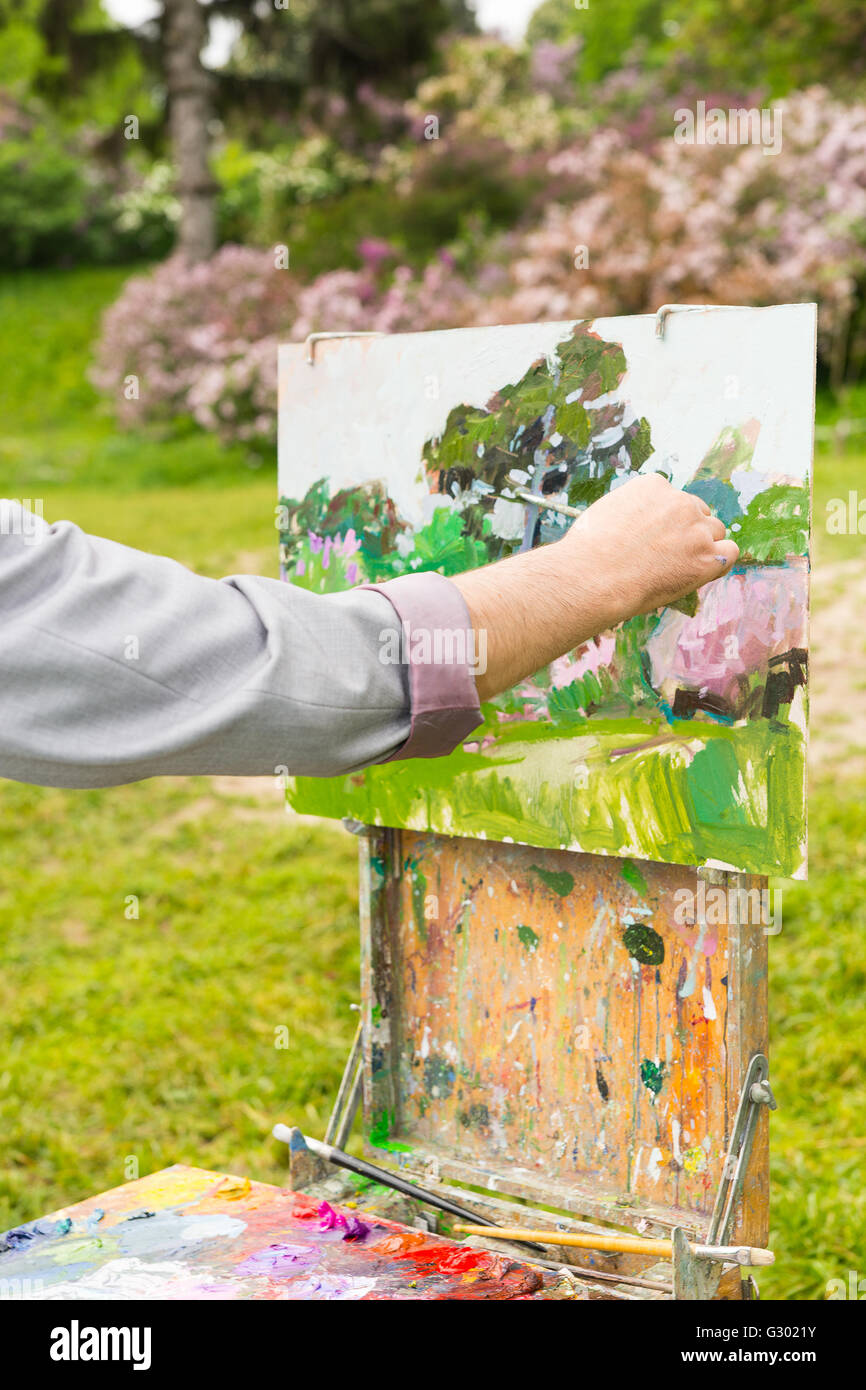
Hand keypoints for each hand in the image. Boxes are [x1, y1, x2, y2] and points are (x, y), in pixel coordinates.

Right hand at [452, 472, 738, 701]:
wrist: (595, 578)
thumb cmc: (582, 558)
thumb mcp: (591, 527)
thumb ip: (606, 526)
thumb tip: (572, 552)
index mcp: (649, 485)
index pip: (670, 497)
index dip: (664, 523)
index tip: (653, 541)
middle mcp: (677, 498)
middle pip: (696, 512)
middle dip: (686, 533)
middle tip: (666, 560)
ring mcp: (695, 525)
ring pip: (714, 532)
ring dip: (703, 548)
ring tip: (679, 570)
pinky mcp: (705, 553)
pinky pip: (729, 552)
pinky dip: (719, 563)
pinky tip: (701, 574)